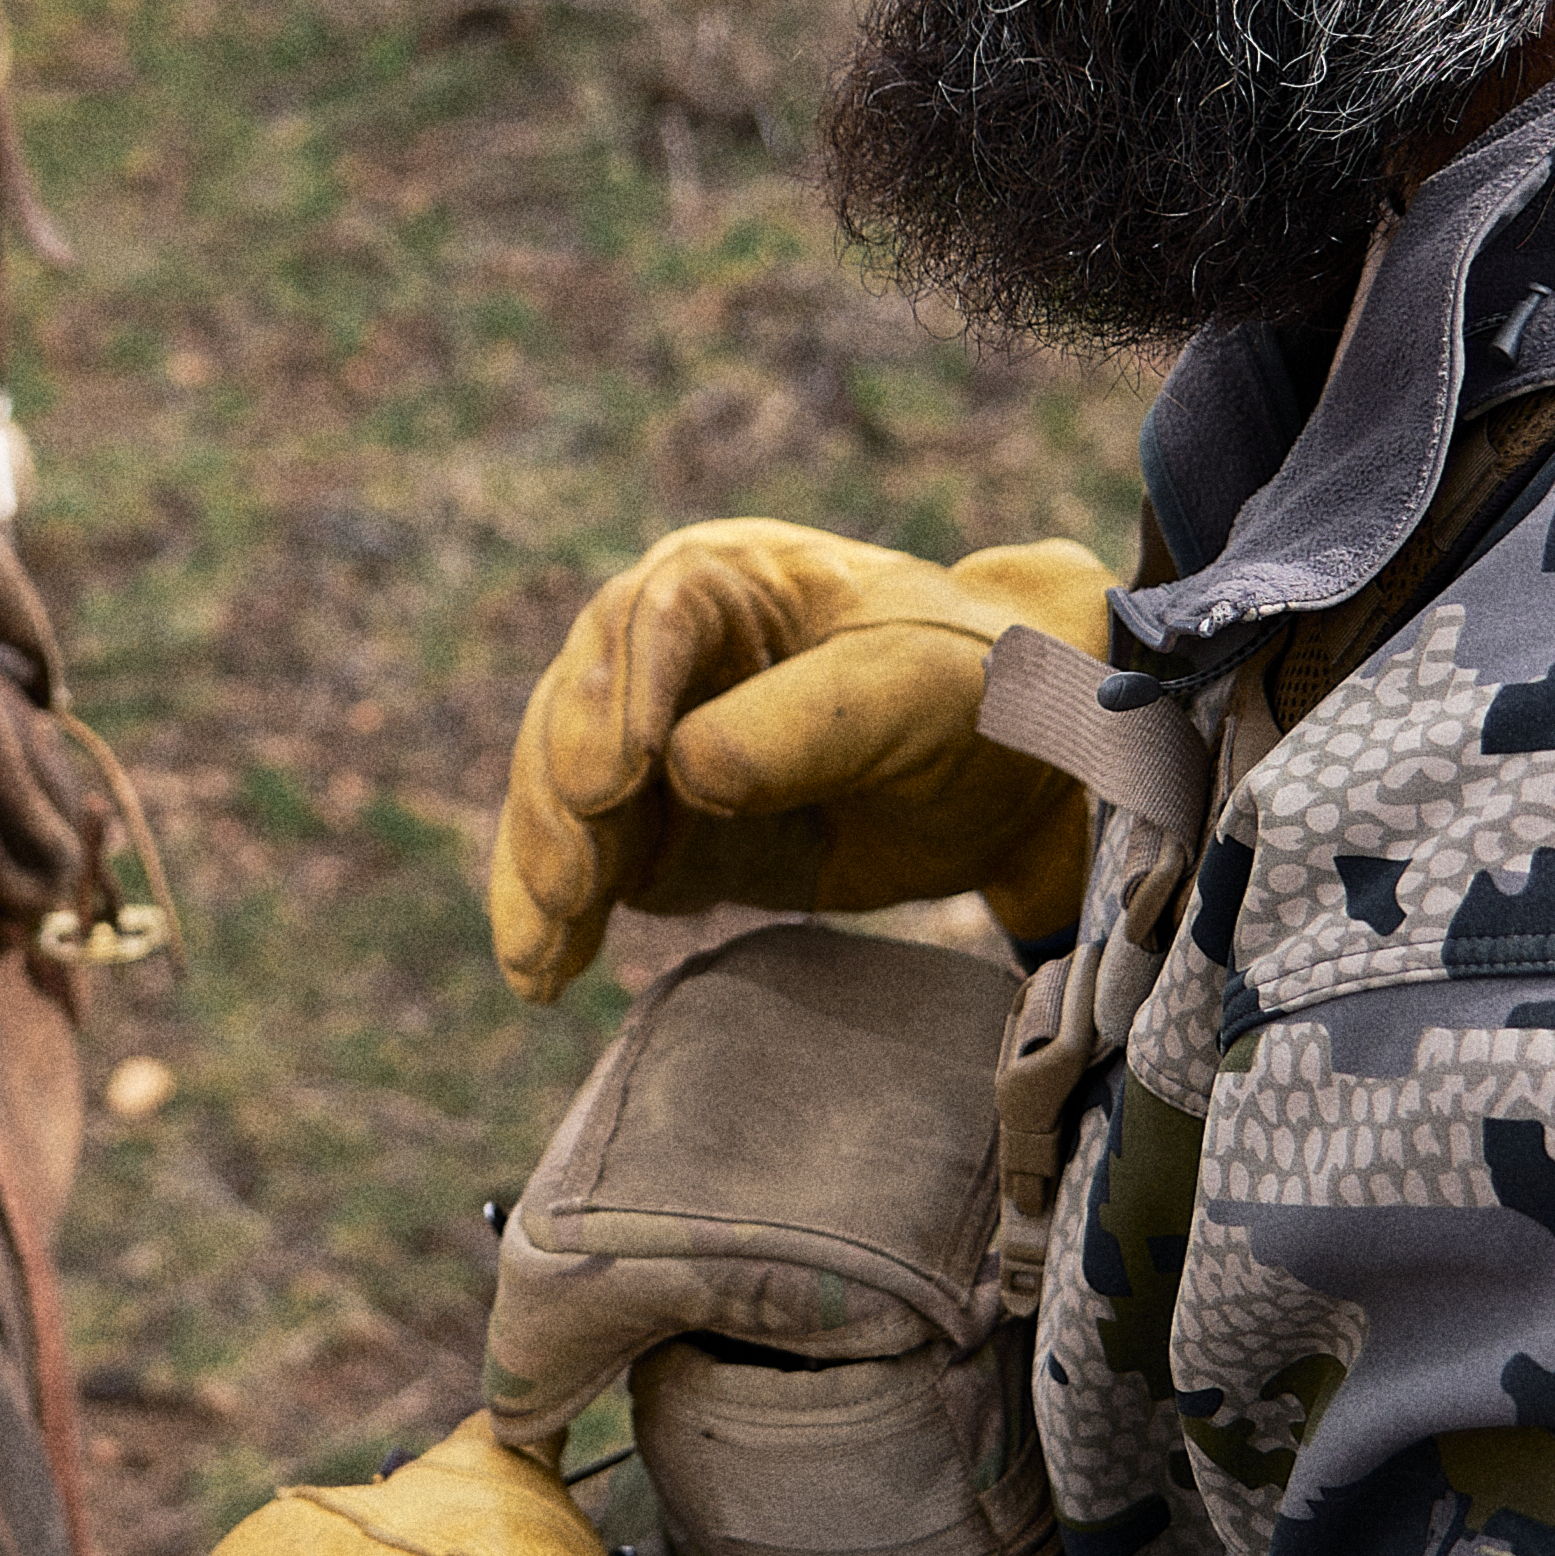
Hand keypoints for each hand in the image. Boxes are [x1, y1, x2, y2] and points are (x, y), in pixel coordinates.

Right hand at [490, 525, 1113, 997]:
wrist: (1014, 778)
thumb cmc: (975, 696)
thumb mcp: (916, 692)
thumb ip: (810, 722)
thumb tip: (684, 770)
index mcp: (722, 584)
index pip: (646, 623)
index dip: (616, 700)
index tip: (607, 781)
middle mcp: (660, 658)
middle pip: (577, 719)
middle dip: (562, 806)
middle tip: (569, 885)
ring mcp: (650, 752)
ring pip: (566, 803)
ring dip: (545, 875)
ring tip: (541, 953)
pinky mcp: (663, 835)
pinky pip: (595, 871)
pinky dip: (560, 919)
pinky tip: (540, 972)